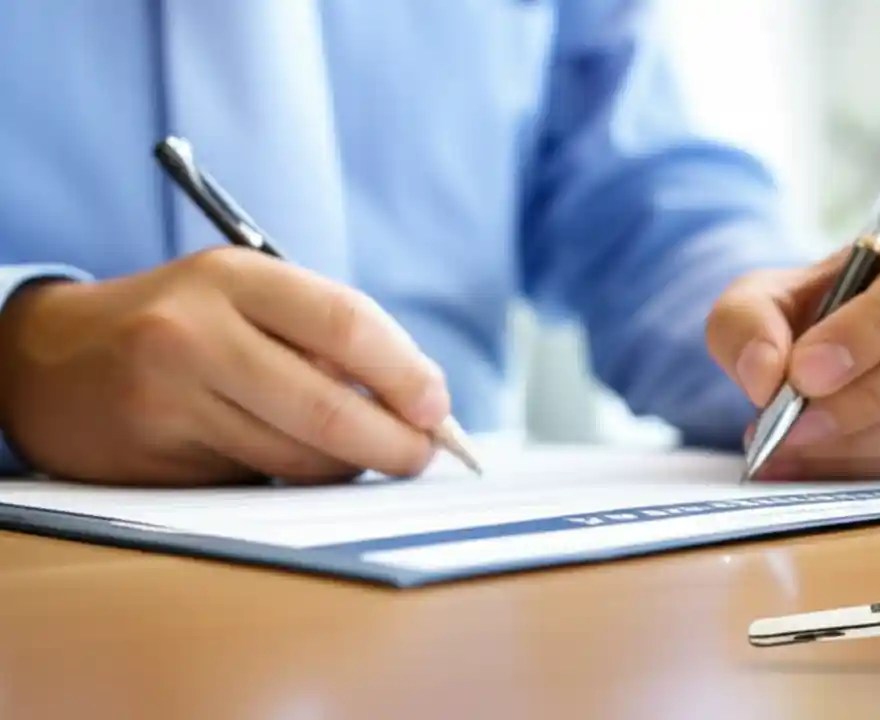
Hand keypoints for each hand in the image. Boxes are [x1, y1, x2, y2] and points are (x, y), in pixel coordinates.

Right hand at [0, 248, 449, 484]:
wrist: (55, 359)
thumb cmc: (183, 324)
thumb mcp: (248, 298)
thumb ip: (330, 336)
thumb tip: (423, 401)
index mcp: (235, 277)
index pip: (347, 323)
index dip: (406, 373)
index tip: (437, 406)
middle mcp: (197, 333)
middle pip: (328, 408)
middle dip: (394, 443)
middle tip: (422, 455)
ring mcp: (171, 399)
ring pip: (298, 457)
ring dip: (350, 466)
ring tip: (364, 453)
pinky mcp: (156, 456)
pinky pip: (259, 481)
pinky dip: (298, 479)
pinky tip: (295, 460)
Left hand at [706, 210, 879, 478]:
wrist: (831, 353)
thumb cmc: (814, 310)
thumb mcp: (763, 296)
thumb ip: (748, 320)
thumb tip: (764, 374)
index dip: (878, 323)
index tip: (808, 368)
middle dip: (871, 396)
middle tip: (795, 421)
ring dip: (861, 441)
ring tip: (790, 443)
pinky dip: (865, 471)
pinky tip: (810, 465)